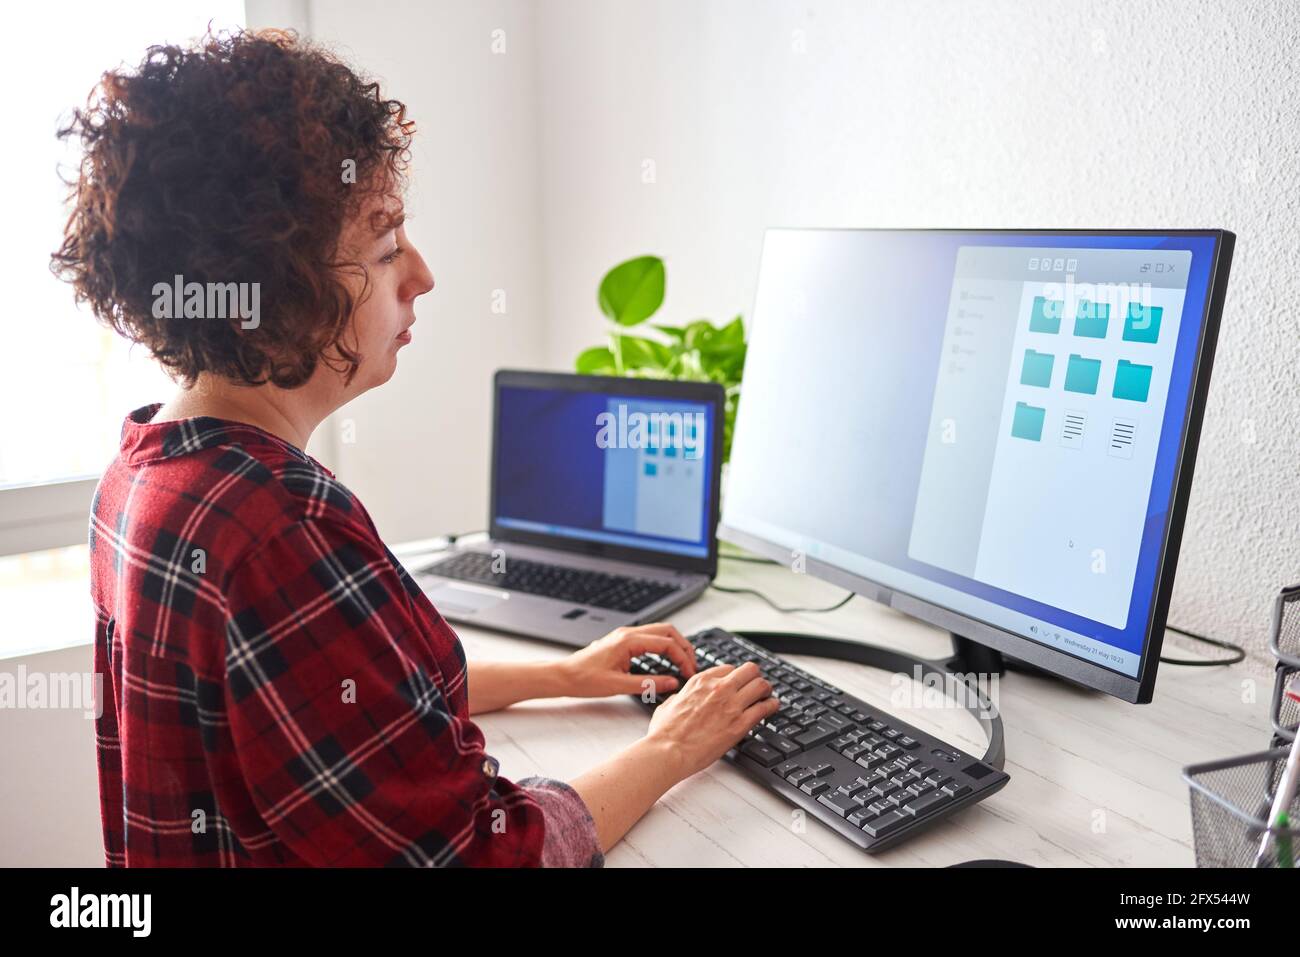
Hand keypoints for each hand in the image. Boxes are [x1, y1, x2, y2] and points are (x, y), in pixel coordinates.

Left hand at [558, 622, 697, 698]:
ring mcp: (625, 636)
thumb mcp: (619, 686)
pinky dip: (663, 645)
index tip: (688, 672)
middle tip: (692, 664)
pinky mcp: (622, 642)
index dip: (682, 657)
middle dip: (683, 646)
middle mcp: (628, 634)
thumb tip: (672, 682)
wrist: (564, 676)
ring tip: (683, 661)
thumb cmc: (584, 679)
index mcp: (628, 641)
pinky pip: (649, 638)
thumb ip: (648, 684)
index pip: (666, 643)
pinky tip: (666, 659)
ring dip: (674, 644)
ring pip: (659, 632)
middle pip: (667, 631)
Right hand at [645, 662, 779, 778]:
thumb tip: (681, 698)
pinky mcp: (740, 724)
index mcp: (701, 682)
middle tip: (758, 686)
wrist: (668, 751)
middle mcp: (719, 688)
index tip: (739, 683)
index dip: (736, 676)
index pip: (728, 668)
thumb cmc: (664, 732)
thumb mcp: (668, 704)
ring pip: (761, 685)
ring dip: (766, 690)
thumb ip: (680, 697)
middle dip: (755, 677)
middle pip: (749, 670)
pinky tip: (772, 707)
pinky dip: (771, 706)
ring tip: (768, 696)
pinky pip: (765, 708)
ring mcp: (731, 705)